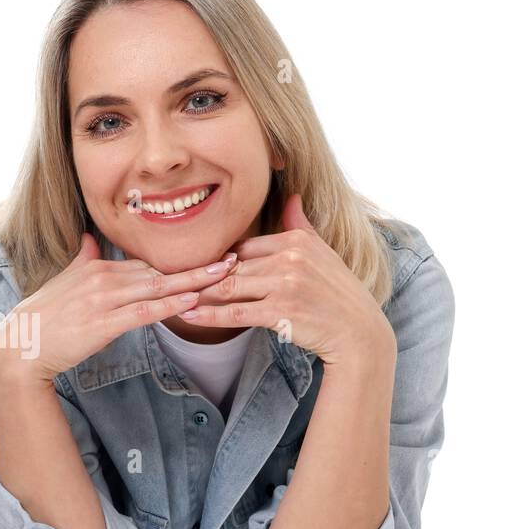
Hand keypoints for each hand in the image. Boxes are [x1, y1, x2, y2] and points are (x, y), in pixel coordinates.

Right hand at [0, 232, 240, 384]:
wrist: (20, 346)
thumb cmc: (41, 318)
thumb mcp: (63, 280)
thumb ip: (81, 258)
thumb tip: (90, 238)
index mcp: (96, 267)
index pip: (145, 262)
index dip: (178, 263)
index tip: (208, 257)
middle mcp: (103, 278)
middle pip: (159, 269)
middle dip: (198, 266)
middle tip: (234, 259)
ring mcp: (104, 300)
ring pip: (158, 287)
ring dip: (194, 281)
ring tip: (226, 276)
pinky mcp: (104, 324)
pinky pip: (145, 312)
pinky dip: (170, 305)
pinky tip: (192, 302)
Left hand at [178, 193, 396, 367]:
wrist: (358, 332)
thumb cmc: (339, 293)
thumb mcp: (322, 252)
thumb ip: (301, 225)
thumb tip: (292, 197)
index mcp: (296, 240)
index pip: (245, 247)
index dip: (220, 260)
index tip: (196, 266)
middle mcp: (290, 258)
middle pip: (233, 267)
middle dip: (202, 277)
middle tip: (170, 281)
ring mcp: (286, 285)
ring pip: (229, 288)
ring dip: (198, 294)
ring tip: (172, 297)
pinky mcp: (281, 313)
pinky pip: (236, 313)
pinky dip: (210, 315)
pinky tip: (189, 315)